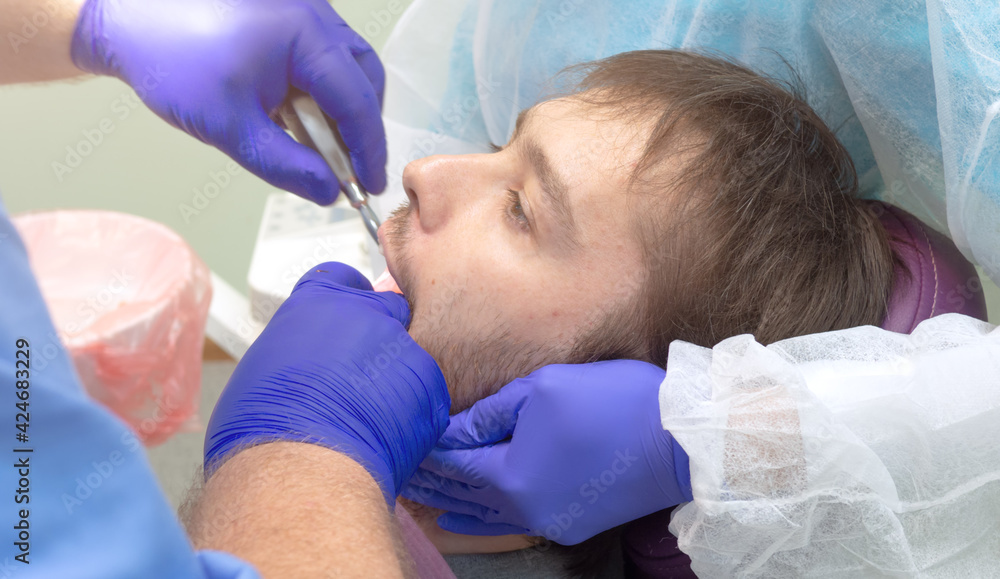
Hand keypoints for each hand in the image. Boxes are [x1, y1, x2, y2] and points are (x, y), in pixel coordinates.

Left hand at [71, 0, 385, 201]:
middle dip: (361, 127)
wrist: (125, 19)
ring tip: (322, 147)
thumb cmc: (169, 59)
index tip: (368, 185)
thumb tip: (328, 192)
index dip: (368, 149)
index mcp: (305, 34)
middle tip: (350, 169)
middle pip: (364, 78)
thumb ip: (286, 165)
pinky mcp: (288, 15)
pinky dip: (323, 90)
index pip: (357, 100)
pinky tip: (299, 116)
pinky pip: (324, 55)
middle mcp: (313, 14)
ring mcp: (302, 10)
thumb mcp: (229, 126)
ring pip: (348, 65)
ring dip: (343, 108)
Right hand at [204, 262, 449, 505]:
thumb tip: (296, 367)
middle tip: (361, 376)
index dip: (346, 299)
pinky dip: (413, 408)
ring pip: (408, 353)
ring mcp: (401, 344)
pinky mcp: (430, 380)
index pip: (342, 279)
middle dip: (379, 336)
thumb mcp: (261, 370)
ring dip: (397, 376)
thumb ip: (291, 351)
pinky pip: (426, 389)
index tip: (345, 320)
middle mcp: (364, 312)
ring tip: (372, 414)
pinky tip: (389, 432)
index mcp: (316, 302)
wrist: (301, 468)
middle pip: (385, 309)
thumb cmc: (263, 427)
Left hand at [403, 361, 692, 544]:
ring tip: (417, 494)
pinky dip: (479, 520)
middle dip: (427, 480)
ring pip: (481, 517)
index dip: (423, 450)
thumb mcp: (545, 389)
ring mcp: (549, 521)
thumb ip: (493, 411)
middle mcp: (525, 510)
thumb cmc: (613, 402)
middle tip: (393, 465)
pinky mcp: (569, 522)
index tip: (395, 436)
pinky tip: (463, 518)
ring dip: (447, 504)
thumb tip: (453, 425)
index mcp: (513, 476)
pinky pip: (508, 525)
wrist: (679, 440)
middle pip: (460, 496)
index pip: (452, 464)